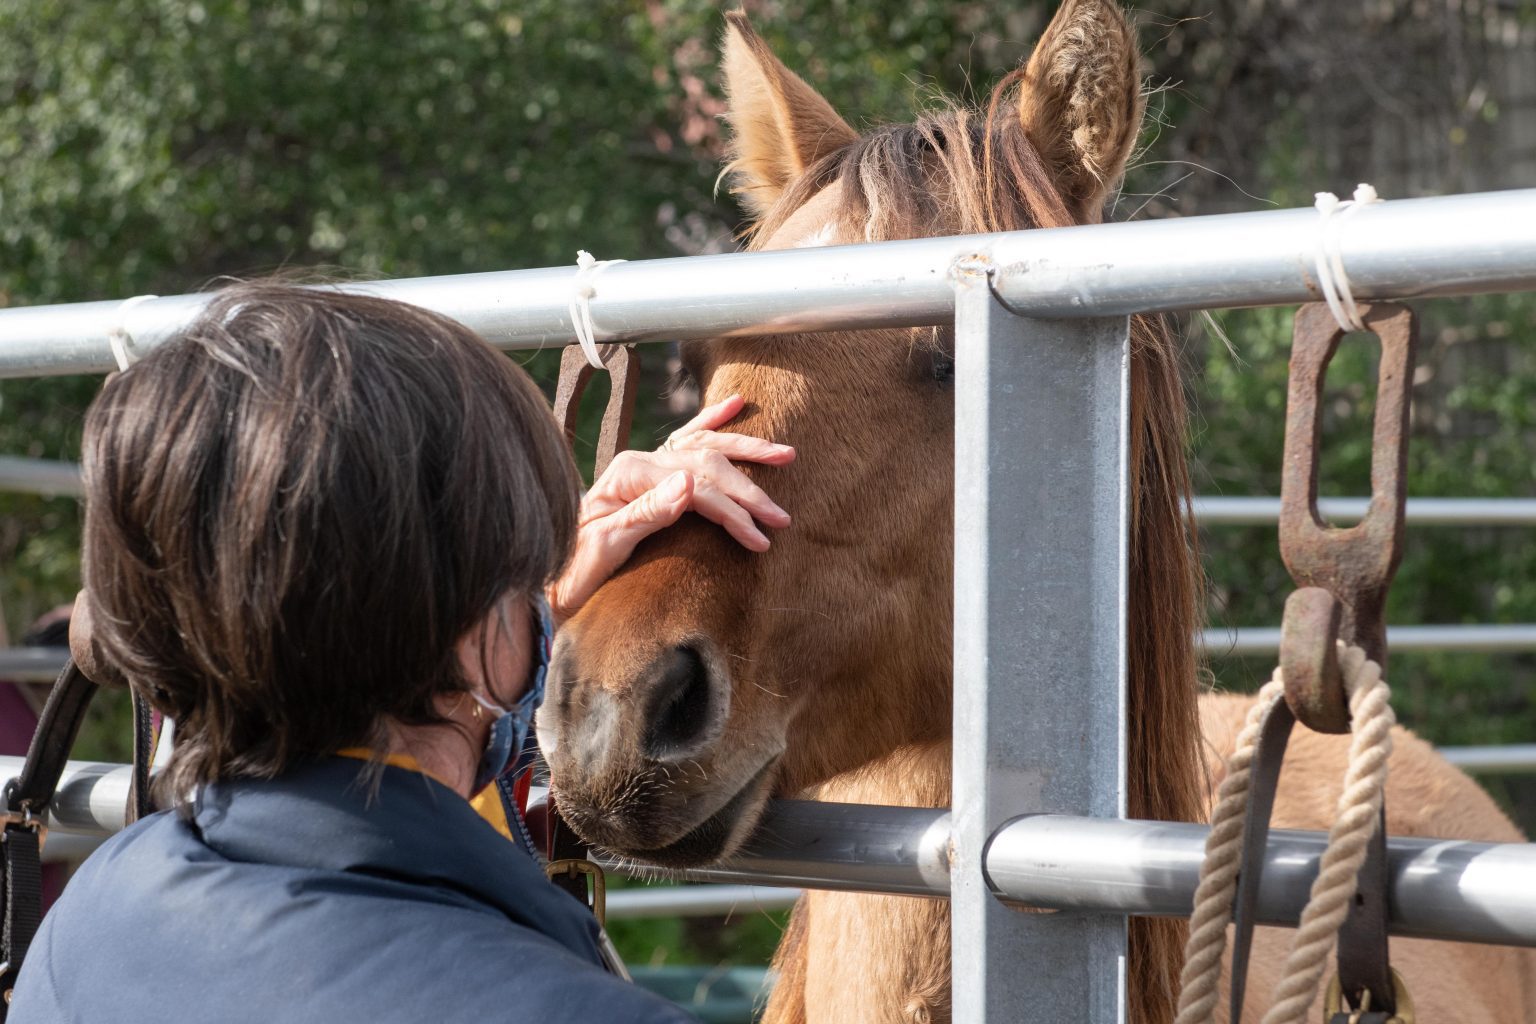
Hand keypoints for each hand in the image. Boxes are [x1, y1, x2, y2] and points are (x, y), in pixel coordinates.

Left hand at [546, 395, 793, 622]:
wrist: (550, 573)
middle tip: (782, 517)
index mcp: (630, 474)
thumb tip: (691, 485)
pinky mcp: (651, 473)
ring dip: (748, 453)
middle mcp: (640, 461)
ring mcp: (646, 464)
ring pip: (706, 449)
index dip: (731, 511)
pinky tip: (736, 405)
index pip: (696, 487)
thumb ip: (647, 513)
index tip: (759, 537)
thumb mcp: (607, 545)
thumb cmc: (575, 566)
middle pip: (708, 465)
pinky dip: (712, 422)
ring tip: (786, 456)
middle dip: (749, 492)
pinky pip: (687, 440)